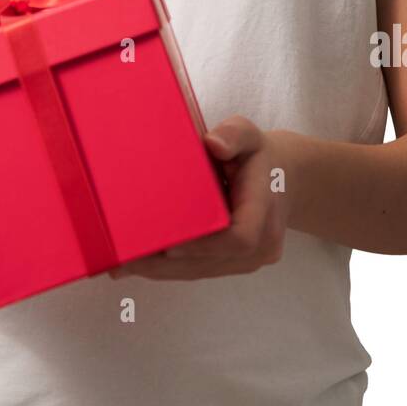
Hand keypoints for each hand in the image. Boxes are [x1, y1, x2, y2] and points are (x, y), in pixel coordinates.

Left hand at [107, 116, 288, 281]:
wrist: (284, 180)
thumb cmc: (260, 156)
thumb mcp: (251, 136)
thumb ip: (235, 134)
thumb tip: (213, 144)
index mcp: (266, 210)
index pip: (240, 238)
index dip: (204, 246)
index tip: (170, 245)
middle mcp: (262, 244)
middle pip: (211, 263)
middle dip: (166, 264)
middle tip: (125, 260)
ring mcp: (249, 260)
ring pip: (201, 271)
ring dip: (161, 271)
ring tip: (122, 265)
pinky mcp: (233, 264)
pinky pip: (200, 269)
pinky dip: (169, 268)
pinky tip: (138, 263)